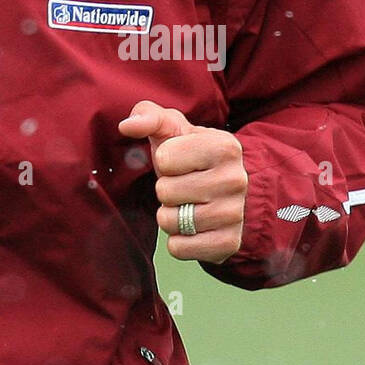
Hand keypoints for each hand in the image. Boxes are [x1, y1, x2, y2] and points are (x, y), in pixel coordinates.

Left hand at [118, 100, 246, 263]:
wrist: (219, 188)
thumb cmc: (187, 153)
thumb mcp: (170, 127)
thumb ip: (147, 116)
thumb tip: (127, 125)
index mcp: (225, 146)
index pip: (165, 158)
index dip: (164, 160)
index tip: (180, 161)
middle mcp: (237, 180)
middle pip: (166, 191)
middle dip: (165, 189)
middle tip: (182, 185)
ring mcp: (235, 214)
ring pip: (171, 222)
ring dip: (169, 215)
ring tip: (186, 205)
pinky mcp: (229, 244)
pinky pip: (179, 248)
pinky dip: (177, 241)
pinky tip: (190, 228)